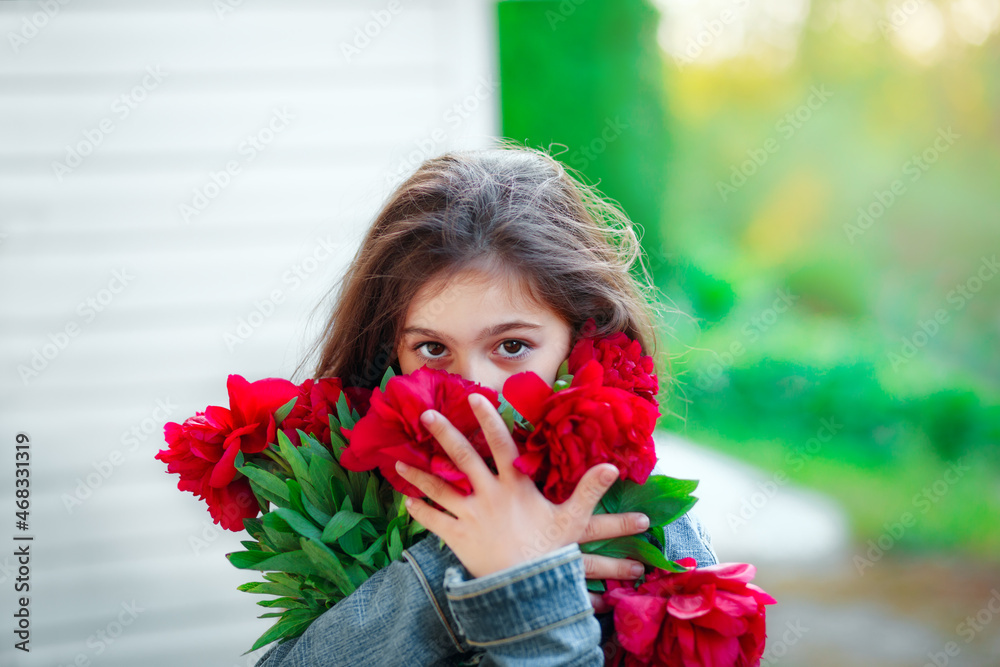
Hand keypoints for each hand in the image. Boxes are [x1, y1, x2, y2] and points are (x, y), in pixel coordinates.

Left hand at [394, 393, 648, 610]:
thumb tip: (612, 466)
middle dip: (444, 434)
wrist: (529, 590)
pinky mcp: (458, 538)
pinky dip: (419, 510)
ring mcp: (470, 516)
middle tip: (426, 415)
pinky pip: (434, 521)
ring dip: (418, 473)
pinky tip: (406, 501)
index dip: (488, 419)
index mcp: (514, 485)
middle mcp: (488, 495)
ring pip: (439, 488)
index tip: (475, 398)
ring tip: (398, 461)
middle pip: (462, 458)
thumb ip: (589, 490)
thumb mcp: (573, 518)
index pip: (500, 443)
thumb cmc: (551, 552)